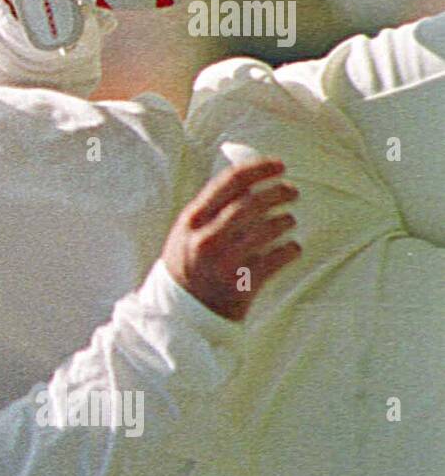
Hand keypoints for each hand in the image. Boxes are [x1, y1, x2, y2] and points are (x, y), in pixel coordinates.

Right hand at [161, 157, 300, 321]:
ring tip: (289, 220)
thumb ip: (211, 206)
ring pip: (269, 228)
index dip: (259, 169)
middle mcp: (207, 238)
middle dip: (279, 191)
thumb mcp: (188, 230)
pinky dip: (291, 249)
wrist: (181, 310)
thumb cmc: (188, 262)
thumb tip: (249, 180)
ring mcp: (225, 261)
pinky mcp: (242, 283)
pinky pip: (278, 258)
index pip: (230, 181)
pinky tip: (292, 247)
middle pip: (252, 202)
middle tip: (292, 190)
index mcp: (192, 219)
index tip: (279, 165)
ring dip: (286, 220)